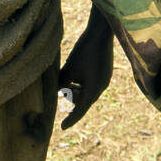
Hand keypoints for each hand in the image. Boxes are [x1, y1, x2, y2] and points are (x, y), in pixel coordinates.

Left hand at [58, 5, 113, 128]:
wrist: (100, 32)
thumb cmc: (84, 51)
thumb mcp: (69, 68)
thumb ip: (61, 83)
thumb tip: (55, 92)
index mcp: (93, 89)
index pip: (80, 110)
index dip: (70, 119)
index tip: (62, 127)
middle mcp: (101, 87)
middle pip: (84, 101)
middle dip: (72, 100)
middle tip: (62, 92)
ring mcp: (105, 79)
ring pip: (88, 92)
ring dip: (77, 91)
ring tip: (67, 83)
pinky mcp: (105, 71)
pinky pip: (93, 84)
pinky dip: (82, 84)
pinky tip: (75, 75)